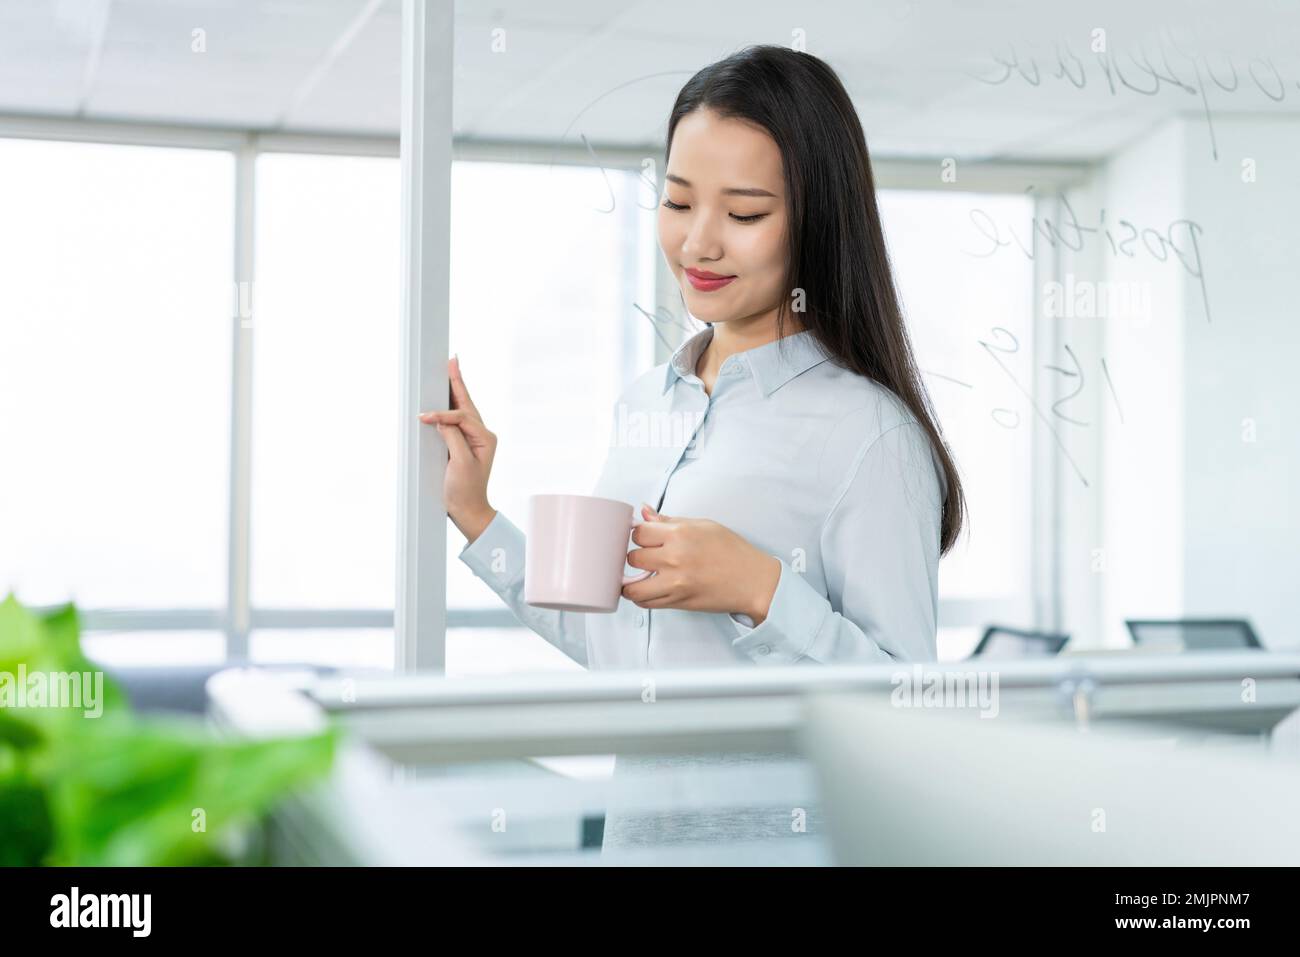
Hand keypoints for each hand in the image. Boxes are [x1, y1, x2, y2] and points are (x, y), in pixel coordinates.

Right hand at [417, 355, 496, 541]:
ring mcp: (473, 439)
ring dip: (454, 390)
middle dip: (457, 382)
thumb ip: (453, 438)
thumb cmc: (465, 490)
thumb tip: (442, 419)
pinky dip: (449, 407)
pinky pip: (456, 420)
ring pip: (462, 408)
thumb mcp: (460, 464)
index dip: (442, 414)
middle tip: (452, 361)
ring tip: (450, 370)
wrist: (467, 510)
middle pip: (466, 403)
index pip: (461, 416)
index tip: (423, 417)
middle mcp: (482, 435)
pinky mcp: (463, 444)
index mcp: (485, 437)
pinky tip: (446, 398)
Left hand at [622, 504, 780, 621]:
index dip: (640, 535)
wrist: (753, 581)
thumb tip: (644, 512)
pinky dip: (642, 597)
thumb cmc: (732, 552)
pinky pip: (645, 603)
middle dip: (637, 556)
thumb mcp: (703, 526)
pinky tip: (649, 588)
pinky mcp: (677, 601)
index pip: (638, 533)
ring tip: (641, 576)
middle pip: (632, 557)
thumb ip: (669, 521)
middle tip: (647, 557)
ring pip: (632, 587)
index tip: (646, 538)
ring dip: (632, 581)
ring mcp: (674, 583)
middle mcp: (675, 558)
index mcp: (680, 534)